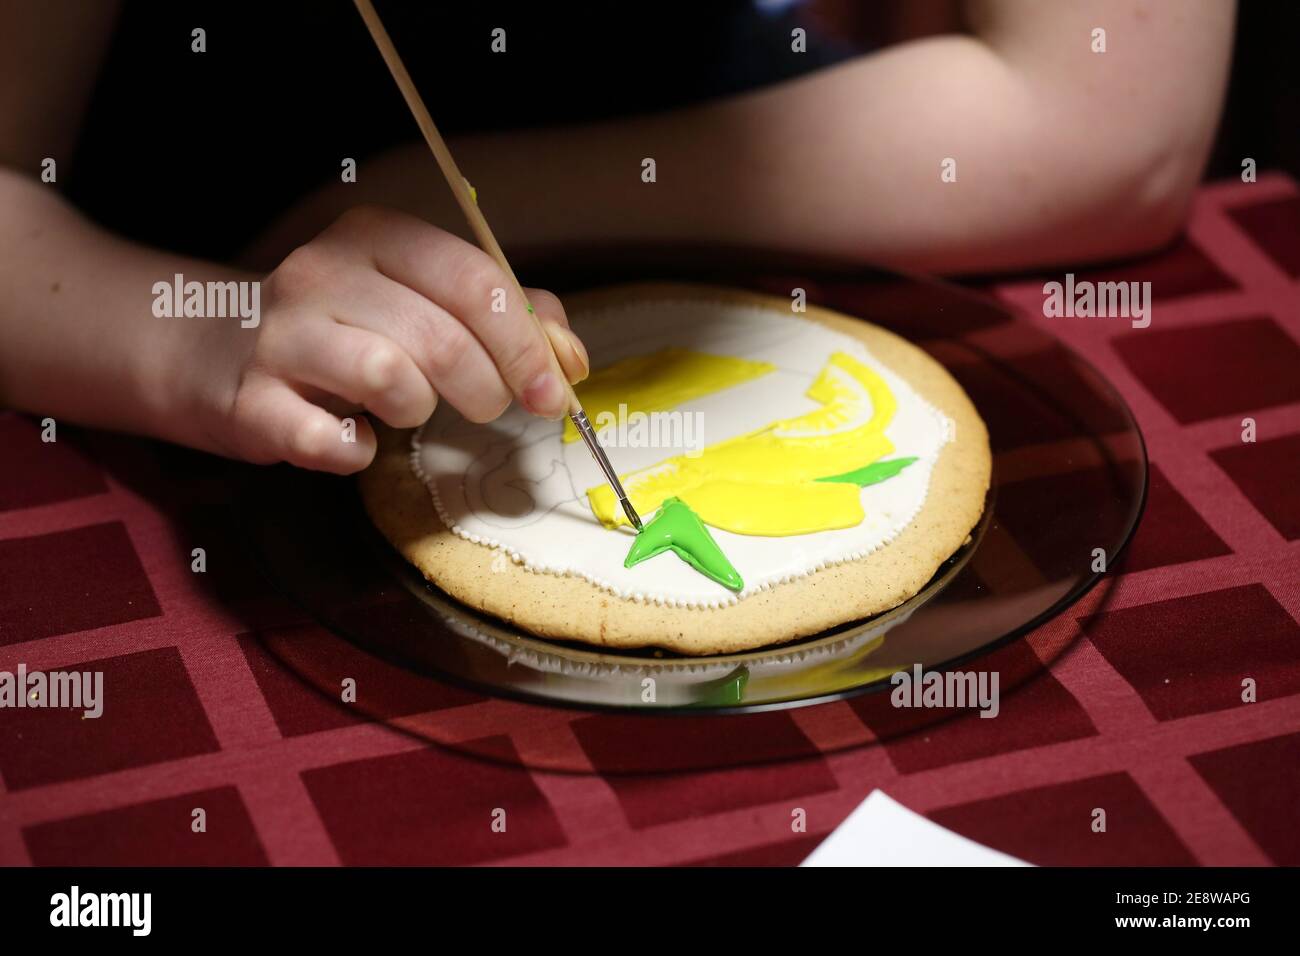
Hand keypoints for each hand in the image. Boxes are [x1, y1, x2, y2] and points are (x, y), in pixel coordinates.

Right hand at [189, 204, 588, 473]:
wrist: (214, 350)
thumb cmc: (342, 327)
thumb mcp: (420, 297)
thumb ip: (503, 315)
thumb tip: (570, 357)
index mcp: (377, 238)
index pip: (475, 282)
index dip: (527, 344)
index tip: (556, 392)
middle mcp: (324, 274)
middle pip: (442, 336)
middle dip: (487, 388)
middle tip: (485, 406)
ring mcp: (283, 336)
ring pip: (390, 377)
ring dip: (418, 409)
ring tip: (406, 409)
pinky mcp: (253, 402)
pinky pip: (330, 440)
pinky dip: (357, 450)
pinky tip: (354, 437)